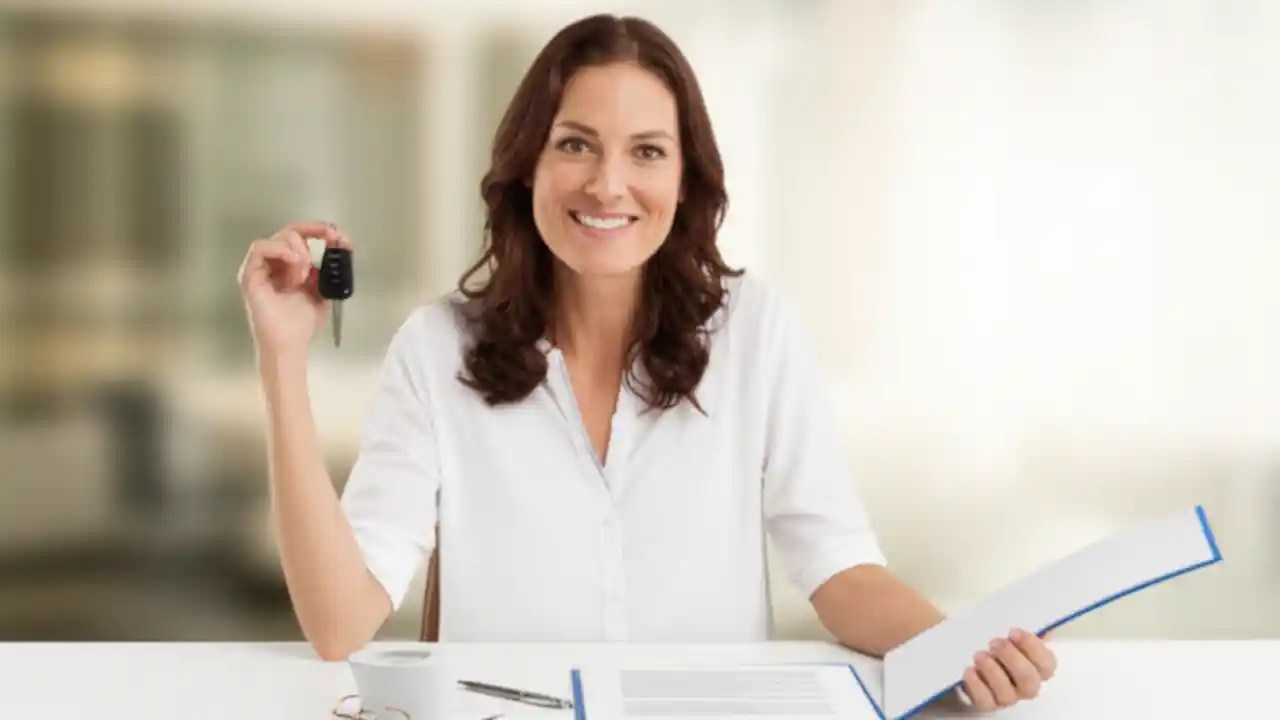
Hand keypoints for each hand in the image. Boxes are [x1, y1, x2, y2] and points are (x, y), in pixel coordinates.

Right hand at [237, 221, 351, 356]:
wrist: (289, 345)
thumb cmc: (301, 324)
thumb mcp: (322, 291)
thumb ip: (326, 270)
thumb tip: (338, 245)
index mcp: (290, 267)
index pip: (301, 238)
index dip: (318, 231)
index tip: (336, 233)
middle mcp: (274, 264)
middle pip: (289, 232)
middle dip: (313, 231)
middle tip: (330, 237)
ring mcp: (260, 268)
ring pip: (278, 237)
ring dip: (298, 249)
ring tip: (305, 271)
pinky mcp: (249, 275)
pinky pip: (260, 248)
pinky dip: (280, 250)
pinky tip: (294, 262)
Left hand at [960, 629, 1055, 711]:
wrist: (970, 654)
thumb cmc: (997, 640)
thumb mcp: (1009, 627)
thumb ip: (1021, 622)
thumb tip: (1030, 616)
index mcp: (1038, 666)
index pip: (1047, 663)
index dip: (1033, 648)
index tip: (1013, 631)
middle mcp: (1026, 685)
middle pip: (1029, 680)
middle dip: (1012, 659)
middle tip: (995, 642)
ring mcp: (1007, 696)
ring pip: (1007, 693)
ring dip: (992, 671)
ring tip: (979, 654)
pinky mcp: (987, 702)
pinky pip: (985, 701)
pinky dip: (977, 685)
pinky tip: (969, 670)